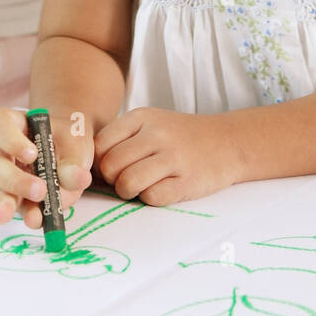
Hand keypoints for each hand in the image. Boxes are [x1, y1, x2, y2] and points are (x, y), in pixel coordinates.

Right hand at [0, 108, 92, 228]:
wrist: (73, 153)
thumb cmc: (67, 138)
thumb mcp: (75, 141)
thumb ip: (73, 158)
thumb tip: (77, 178)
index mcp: (13, 124)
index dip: (10, 140)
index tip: (31, 154)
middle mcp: (2, 150)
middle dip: (15, 180)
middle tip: (39, 190)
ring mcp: (6, 176)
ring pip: (0, 189)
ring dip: (13, 204)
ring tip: (32, 218)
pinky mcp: (16, 198)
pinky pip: (18, 208)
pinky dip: (30, 215)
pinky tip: (39, 221)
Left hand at [94, 108, 241, 205]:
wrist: (227, 142)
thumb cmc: (180, 137)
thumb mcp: (150, 124)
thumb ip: (121, 140)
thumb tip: (88, 169)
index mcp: (141, 117)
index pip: (99, 145)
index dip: (99, 163)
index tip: (111, 169)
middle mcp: (156, 134)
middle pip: (111, 166)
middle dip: (112, 180)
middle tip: (125, 180)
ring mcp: (173, 157)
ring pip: (127, 182)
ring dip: (128, 191)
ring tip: (140, 187)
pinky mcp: (187, 181)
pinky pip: (151, 197)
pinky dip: (150, 198)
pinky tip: (160, 189)